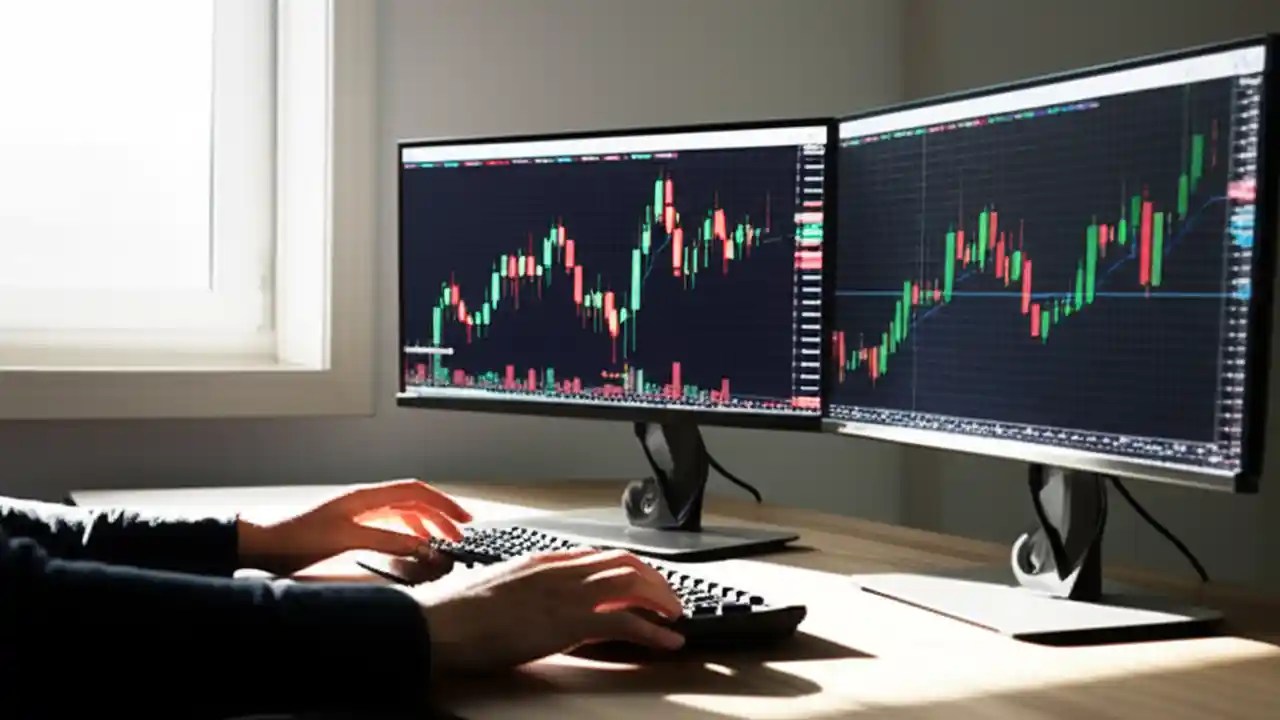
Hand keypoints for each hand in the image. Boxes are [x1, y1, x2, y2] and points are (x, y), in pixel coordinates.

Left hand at [237, 479, 471, 576]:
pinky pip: (391, 524)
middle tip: (460, 533)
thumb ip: (386, 541)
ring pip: (404, 513)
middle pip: (414, 501)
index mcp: (367, 496)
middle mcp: (366, 500)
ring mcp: (360, 512)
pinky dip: (408, 533)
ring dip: (425, 524)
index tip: (463, 519)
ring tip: (441, 540)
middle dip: (440, 515)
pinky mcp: (353, 526)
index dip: (442, 504)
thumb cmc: (299, 537)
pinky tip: (413, 544)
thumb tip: (421, 546)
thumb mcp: (346, 539)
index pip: (416, 492)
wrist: (266, 542)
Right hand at [410, 547, 685, 674]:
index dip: (627, 569)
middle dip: (653, 580)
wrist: (439, 623)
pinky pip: (626, 623)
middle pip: (624, 563)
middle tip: (668, 599)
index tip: (640, 583)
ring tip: (675, 616)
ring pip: (632, 585)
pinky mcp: (569, 621)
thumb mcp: (497, 589)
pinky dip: (654, 631)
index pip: (599, 556)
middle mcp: (561, 570)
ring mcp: (567, 593)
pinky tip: (667, 641)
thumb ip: (524, 588)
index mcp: (543, 561)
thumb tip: (533, 600)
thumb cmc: (456, 613)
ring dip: (662, 600)